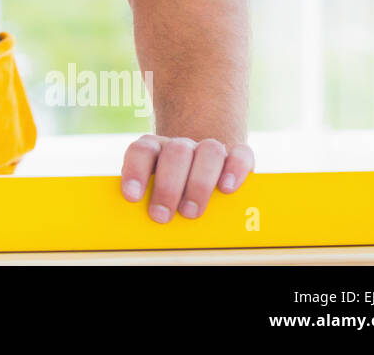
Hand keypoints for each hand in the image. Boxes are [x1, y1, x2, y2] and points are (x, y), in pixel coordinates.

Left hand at [119, 134, 253, 222]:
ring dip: (200, 183)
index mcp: (156, 150)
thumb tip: (143, 228)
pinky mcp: (237, 154)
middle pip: (176, 152)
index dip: (135, 171)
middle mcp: (182, 145)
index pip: (142, 150)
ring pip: (209, 151)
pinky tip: (227, 189)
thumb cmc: (174, 192)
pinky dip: (235, 170)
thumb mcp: (156, 194)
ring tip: (191, 213)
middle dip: (168, 186)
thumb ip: (149, 201)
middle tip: (162, 216)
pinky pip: (241, 154)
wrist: (203, 171)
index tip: (132, 197)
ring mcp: (209, 148)